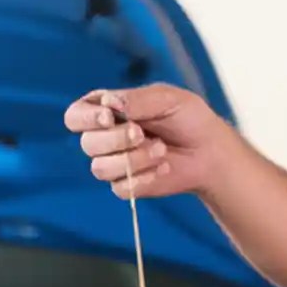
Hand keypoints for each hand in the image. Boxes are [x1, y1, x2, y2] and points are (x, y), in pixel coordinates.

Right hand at [63, 83, 233, 198]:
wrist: (210, 150)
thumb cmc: (189, 119)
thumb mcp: (168, 99)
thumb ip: (138, 100)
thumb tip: (108, 103)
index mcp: (107, 110)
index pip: (76, 116)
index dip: (86, 118)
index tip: (109, 117)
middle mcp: (104, 137)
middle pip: (87, 143)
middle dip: (116, 139)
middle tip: (142, 134)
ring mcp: (113, 163)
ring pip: (100, 168)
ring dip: (134, 159)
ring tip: (161, 149)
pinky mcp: (126, 185)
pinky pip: (121, 188)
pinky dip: (145, 178)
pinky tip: (164, 167)